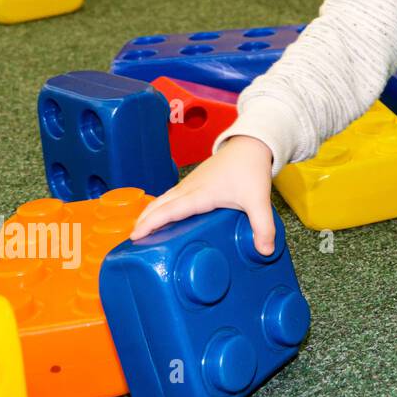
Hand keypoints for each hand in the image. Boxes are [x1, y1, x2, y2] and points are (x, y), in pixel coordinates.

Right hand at [128, 135, 276, 255]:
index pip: (169, 211)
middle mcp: (189, 188)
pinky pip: (171, 196)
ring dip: (149, 214)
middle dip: (143, 221)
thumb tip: (264, 251)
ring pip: (163, 199)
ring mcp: (190, 184)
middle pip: (159, 205)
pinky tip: (162, 217)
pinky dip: (160, 207)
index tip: (135, 236)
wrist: (251, 144)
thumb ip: (263, 226)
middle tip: (131, 241)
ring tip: (140, 232)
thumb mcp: (259, 199)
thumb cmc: (251, 169)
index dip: (150, 223)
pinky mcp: (193, 182)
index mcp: (200, 194)